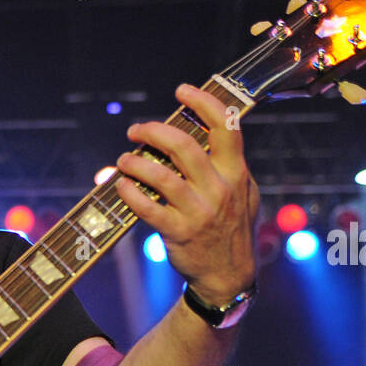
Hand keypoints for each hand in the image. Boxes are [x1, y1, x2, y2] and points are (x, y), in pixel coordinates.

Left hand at [114, 84, 258, 305]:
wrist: (228, 275)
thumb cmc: (232, 228)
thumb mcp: (244, 193)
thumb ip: (229, 165)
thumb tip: (209, 133)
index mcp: (236, 173)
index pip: (226, 126)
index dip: (204, 102)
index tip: (182, 90)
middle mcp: (219, 189)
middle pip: (183, 146)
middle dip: (153, 131)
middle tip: (135, 130)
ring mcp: (199, 212)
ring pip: (161, 176)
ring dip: (135, 163)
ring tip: (123, 159)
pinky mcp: (179, 233)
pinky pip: (147, 207)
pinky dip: (129, 193)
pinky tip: (121, 186)